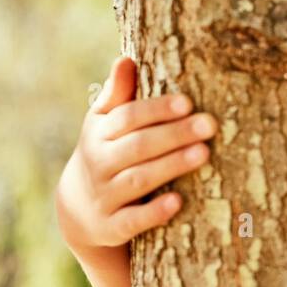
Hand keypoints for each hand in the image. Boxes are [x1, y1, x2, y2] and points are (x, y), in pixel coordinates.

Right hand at [55, 55, 215, 253]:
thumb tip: (125, 59)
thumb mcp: (103, 124)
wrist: (76, 209)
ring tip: (203, 154)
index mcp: (99, 133)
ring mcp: (104, 196)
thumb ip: (117, 95)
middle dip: (174, 135)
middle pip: (138, 146)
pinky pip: (131, 221)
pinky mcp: (110, 227)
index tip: (187, 102)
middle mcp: (99, 163)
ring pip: (138, 180)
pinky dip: (153, 213)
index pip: (127, 118)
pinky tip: (178, 202)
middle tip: (209, 125)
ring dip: (171, 166)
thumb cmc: (105, 152)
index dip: (156, 110)